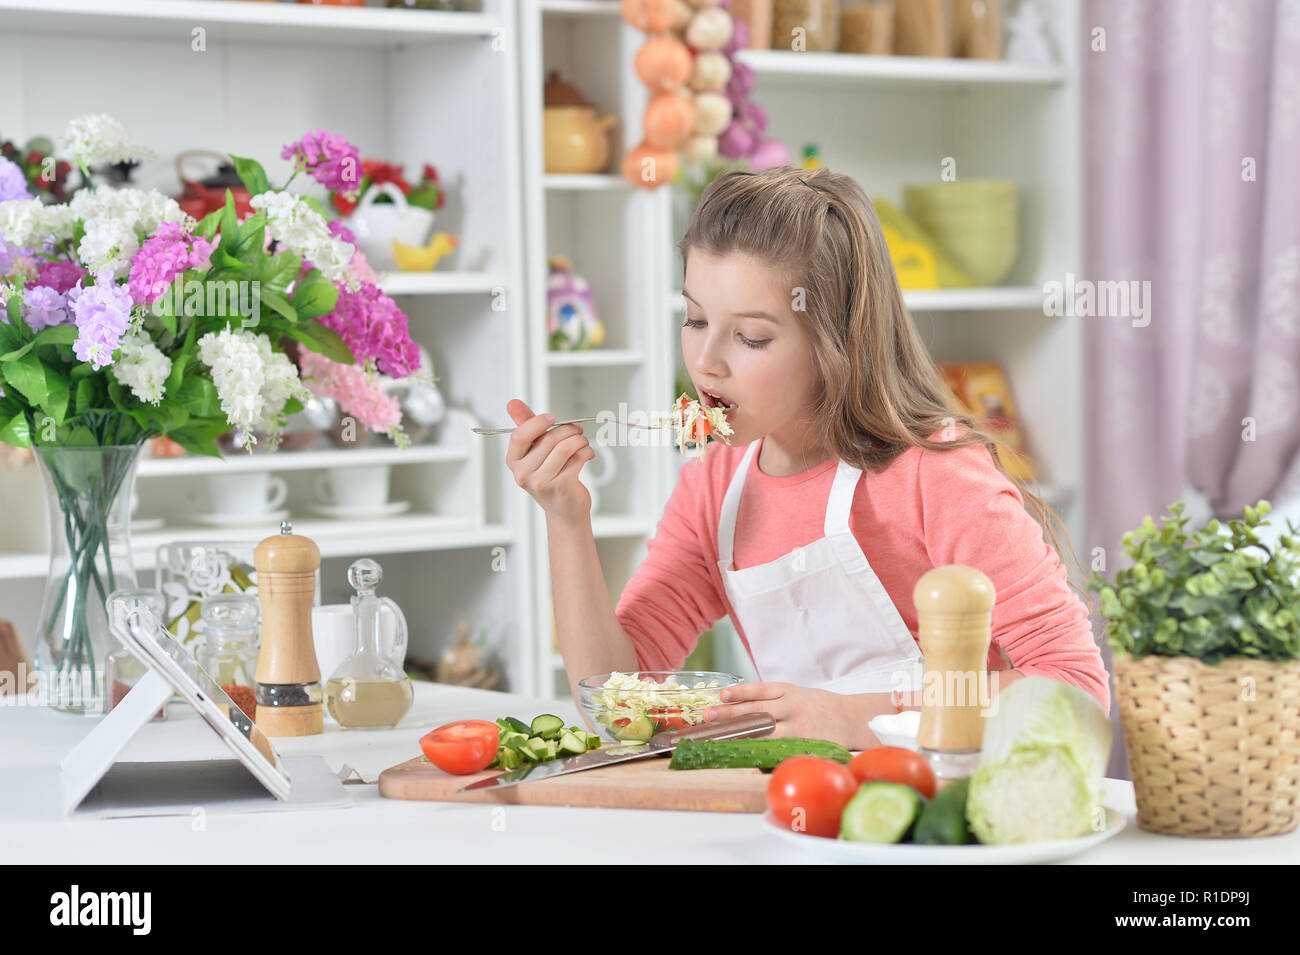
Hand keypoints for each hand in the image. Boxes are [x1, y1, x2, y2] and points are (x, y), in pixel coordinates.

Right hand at [504, 398, 594, 522]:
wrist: (564, 510)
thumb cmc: (549, 475)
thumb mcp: (534, 450)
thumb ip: (525, 425)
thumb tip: (512, 403)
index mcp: (513, 461)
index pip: (519, 436)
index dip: (537, 423)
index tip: (551, 418)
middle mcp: (523, 474)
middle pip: (548, 439)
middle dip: (568, 430)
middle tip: (577, 431)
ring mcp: (542, 482)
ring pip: (565, 447)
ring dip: (579, 440)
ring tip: (583, 442)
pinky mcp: (562, 487)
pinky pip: (578, 458)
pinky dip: (587, 451)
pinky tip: (587, 454)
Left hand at [702, 682, 857, 748]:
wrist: (850, 718)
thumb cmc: (817, 706)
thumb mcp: (797, 693)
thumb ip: (773, 698)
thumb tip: (737, 703)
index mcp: (790, 691)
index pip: (760, 691)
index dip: (740, 692)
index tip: (721, 695)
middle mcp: (793, 708)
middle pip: (758, 711)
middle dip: (731, 714)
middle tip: (708, 716)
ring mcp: (798, 729)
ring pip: (765, 732)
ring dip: (740, 734)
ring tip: (718, 736)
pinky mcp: (803, 746)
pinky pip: (779, 749)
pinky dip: (761, 752)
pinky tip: (744, 754)